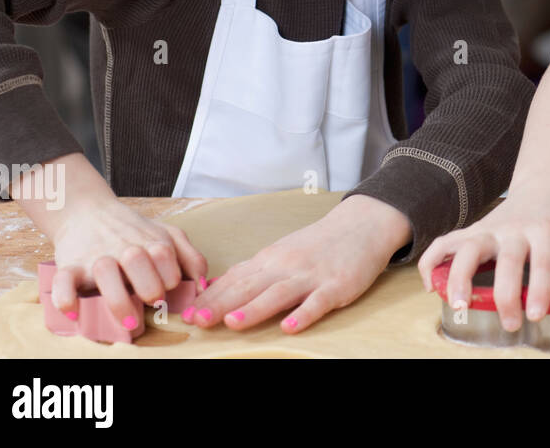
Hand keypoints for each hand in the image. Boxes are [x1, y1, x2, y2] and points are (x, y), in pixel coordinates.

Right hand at [49, 197, 206, 329]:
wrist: (88, 212)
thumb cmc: (133, 231)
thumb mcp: (168, 234)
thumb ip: (190, 256)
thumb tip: (203, 285)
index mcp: (150, 242)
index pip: (166, 257)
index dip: (169, 277)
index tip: (167, 290)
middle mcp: (123, 249)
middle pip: (138, 261)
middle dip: (148, 286)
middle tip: (151, 302)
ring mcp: (95, 257)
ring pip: (104, 273)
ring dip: (118, 300)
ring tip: (128, 323)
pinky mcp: (69, 266)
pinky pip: (64, 282)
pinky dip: (66, 298)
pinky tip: (75, 314)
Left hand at [183, 194, 410, 333]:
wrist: (363, 224)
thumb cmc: (320, 243)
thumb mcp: (282, 252)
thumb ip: (253, 271)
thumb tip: (215, 286)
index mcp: (271, 259)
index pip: (235, 279)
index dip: (210, 297)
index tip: (186, 312)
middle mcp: (287, 266)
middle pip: (249, 286)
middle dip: (221, 304)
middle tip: (197, 320)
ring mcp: (312, 276)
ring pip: (278, 294)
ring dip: (254, 308)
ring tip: (232, 323)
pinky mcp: (337, 286)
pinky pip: (318, 302)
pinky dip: (304, 314)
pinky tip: (290, 326)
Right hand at [416, 190, 549, 332]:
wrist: (546, 184)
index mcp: (549, 229)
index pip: (544, 260)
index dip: (540, 287)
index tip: (536, 313)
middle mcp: (517, 228)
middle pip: (506, 259)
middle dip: (504, 292)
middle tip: (509, 322)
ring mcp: (492, 228)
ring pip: (467, 246)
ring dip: (458, 275)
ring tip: (457, 304)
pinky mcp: (474, 230)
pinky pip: (444, 243)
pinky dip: (432, 262)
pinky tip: (431, 286)